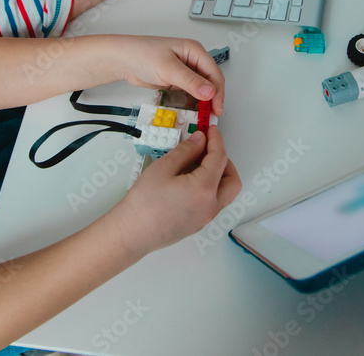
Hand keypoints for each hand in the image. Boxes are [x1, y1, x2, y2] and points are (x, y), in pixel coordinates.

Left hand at [111, 35, 225, 113]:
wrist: (123, 60)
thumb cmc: (142, 54)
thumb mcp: (168, 68)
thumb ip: (190, 81)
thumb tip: (209, 91)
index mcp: (194, 50)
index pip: (214, 73)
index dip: (218, 91)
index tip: (216, 107)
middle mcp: (192, 59)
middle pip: (210, 81)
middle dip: (212, 98)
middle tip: (211, 114)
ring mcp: (184, 70)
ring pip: (201, 88)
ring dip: (202, 101)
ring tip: (202, 115)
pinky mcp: (176, 80)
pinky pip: (189, 92)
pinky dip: (192, 102)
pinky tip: (191, 110)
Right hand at [111, 125, 240, 255]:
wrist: (131, 233)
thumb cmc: (143, 204)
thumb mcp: (163, 168)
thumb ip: (186, 151)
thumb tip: (199, 141)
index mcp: (204, 189)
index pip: (219, 158)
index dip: (216, 140)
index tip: (211, 130)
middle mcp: (210, 205)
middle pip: (232, 179)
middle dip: (224, 160)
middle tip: (208, 149)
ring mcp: (206, 217)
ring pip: (225, 192)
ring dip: (218, 175)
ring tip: (197, 164)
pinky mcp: (198, 223)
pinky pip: (213, 202)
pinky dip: (209, 187)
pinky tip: (189, 180)